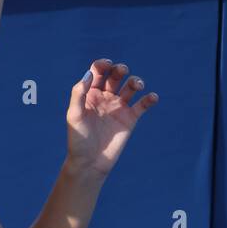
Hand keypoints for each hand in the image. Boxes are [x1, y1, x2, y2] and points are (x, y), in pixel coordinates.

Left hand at [66, 59, 158, 176]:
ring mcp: (119, 107)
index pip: (98, 71)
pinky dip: (149, 99)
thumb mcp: (74, 115)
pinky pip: (143, 105)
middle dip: (120, 69)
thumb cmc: (78, 140)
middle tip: (122, 71)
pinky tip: (152, 97)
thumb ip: (79, 93)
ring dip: (136, 81)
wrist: (89, 163)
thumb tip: (89, 73)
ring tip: (137, 86)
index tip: (107, 65)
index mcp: (91, 93)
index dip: (103, 64)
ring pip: (131, 87)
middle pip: (116, 75)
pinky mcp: (130, 119)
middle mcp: (106, 97)